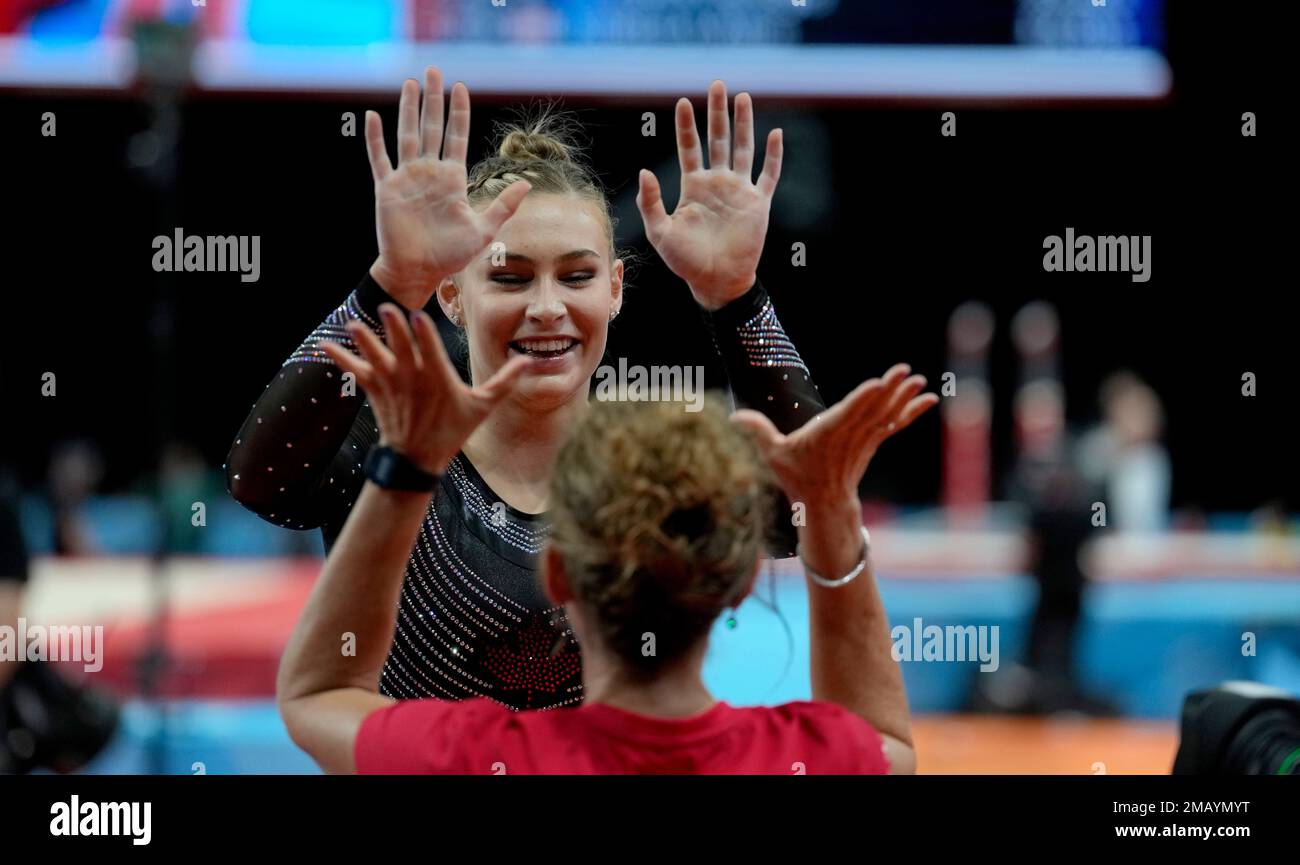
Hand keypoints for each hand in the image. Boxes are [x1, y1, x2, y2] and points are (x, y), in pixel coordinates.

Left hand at [321, 304, 533, 474]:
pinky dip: (340, 358)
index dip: (423, 332)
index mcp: (438, 378)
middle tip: (385, 308)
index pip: (430, 349)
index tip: (417, 315)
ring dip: (364, 341)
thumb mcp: (482, 406)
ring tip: (354, 325)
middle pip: (401, 348)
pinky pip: (354, 371)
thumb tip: (531, 362)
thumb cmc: (452, 429)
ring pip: (376, 357)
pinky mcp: (374, 391)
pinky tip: (324, 345)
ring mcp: (391, 384)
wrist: (417, 459)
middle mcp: (412, 378)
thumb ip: (505, 382)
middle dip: (393, 329)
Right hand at [366, 66, 531, 308]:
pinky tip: (373, 116)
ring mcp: (407, 178)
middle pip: (432, 127)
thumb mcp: (484, 231)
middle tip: (434, 70)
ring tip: (411, 83)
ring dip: (408, 108)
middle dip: (434, 99)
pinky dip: (375, 138)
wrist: (419, 272)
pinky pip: (379, 158)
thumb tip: (527, 183)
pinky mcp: (387, 188)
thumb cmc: (450, 255)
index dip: (459, 112)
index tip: (460, 87)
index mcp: (452, 179)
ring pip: (407, 135)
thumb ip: (504, 206)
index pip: (457, 136)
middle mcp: (430, 172)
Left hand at [636, 80, 782, 309]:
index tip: (682, 102)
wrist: (716, 282)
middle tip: (717, 84)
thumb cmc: (686, 261)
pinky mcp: (758, 204)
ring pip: (742, 149)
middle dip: (717, 112)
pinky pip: (768, 175)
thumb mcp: (660, 232)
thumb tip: (645, 172)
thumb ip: (651, 202)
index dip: (685, 126)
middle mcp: (717, 183)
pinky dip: (773, 156)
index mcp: (693, 187)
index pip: (689, 147)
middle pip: (718, 139)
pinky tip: (775, 134)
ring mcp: (739, 191)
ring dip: (744, 124)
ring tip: (743, 97)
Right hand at [731, 364, 938, 510]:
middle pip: (872, 409)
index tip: (879, 385)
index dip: (864, 399)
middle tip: (905, 371)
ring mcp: (864, 439)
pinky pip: (895, 423)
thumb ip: (757, 431)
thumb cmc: (797, 476)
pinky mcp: (872, 441)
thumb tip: (733, 417)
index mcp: (826, 435)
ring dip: (904, 397)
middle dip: (890, 390)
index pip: (848, 414)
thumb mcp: (773, 454)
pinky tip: (929, 398)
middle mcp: (849, 436)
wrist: (823, 503)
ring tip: (919, 380)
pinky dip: (912, 411)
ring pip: (887, 414)